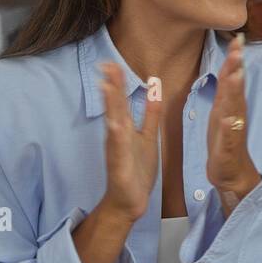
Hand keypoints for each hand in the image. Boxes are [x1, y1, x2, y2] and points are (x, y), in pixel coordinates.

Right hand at [98, 62, 160, 222]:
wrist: (130, 200)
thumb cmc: (137, 168)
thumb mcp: (148, 136)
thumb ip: (150, 113)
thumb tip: (154, 88)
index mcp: (125, 127)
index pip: (120, 99)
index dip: (117, 81)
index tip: (112, 62)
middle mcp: (118, 135)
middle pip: (114, 106)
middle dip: (111, 86)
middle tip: (106, 64)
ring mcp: (117, 149)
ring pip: (113, 123)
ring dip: (111, 105)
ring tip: (107, 86)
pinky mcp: (119, 165)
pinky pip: (118, 148)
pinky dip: (117, 135)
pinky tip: (116, 123)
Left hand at [206, 34, 261, 205]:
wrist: (231, 173)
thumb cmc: (224, 141)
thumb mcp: (222, 112)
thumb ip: (226, 90)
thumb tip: (231, 67)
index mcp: (229, 105)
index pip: (232, 78)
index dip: (234, 59)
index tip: (237, 39)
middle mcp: (234, 114)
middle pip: (235, 88)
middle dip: (236, 69)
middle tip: (238, 49)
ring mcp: (233, 131)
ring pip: (234, 109)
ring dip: (235, 93)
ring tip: (236, 76)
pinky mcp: (229, 148)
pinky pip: (229, 137)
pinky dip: (229, 129)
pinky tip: (229, 121)